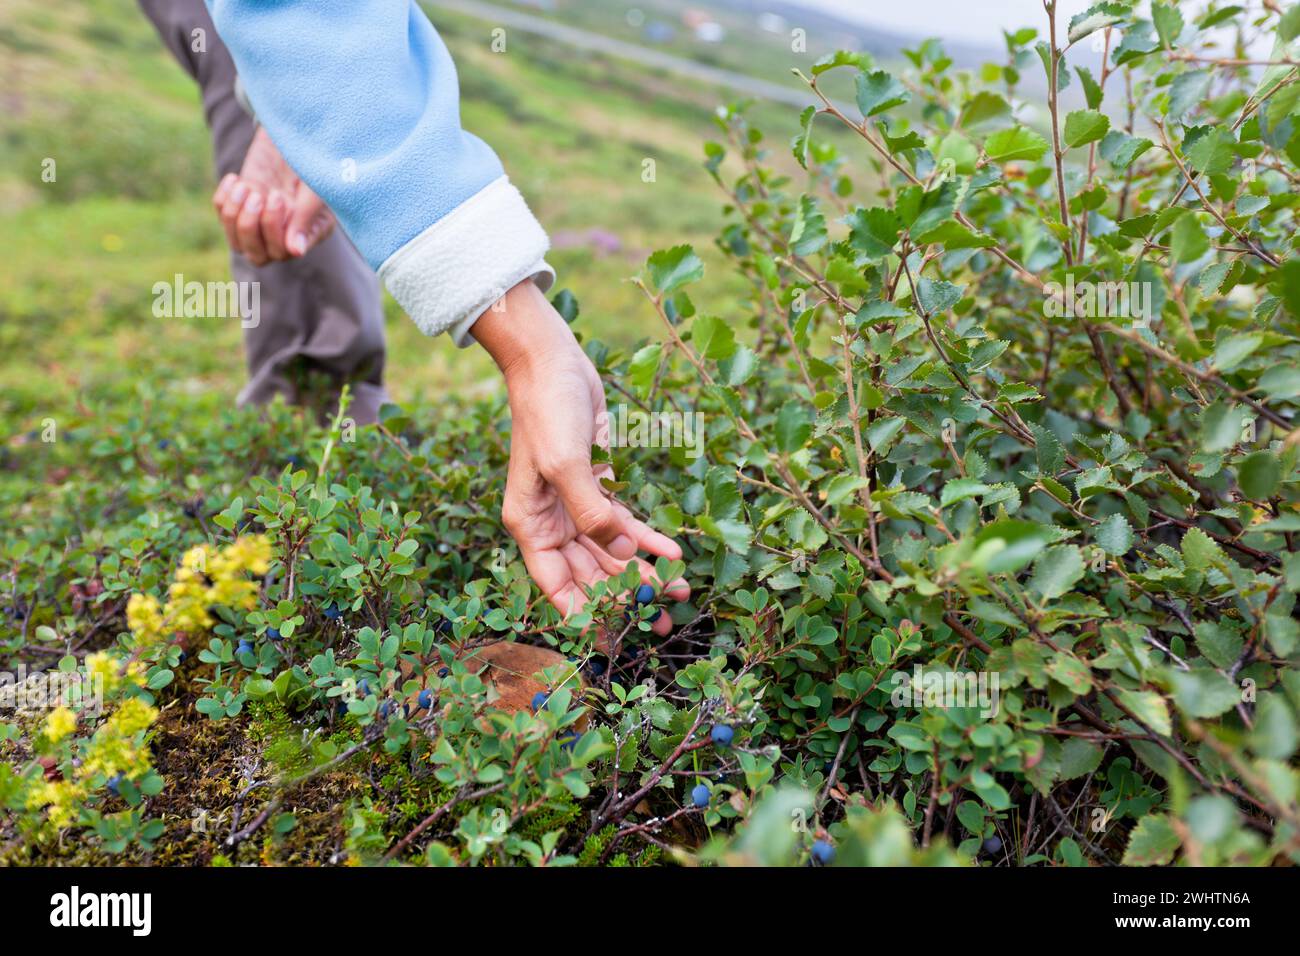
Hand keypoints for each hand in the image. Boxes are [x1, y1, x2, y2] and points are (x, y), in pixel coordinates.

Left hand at [212, 127, 334, 264]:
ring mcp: (259, 223)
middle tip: (259, 194)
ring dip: (235, 214)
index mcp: (307, 235)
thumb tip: (295, 252)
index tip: (277, 195)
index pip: (282, 252)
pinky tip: (236, 179)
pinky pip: (222, 215)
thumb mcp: (313, 188)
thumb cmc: (312, 160)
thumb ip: (306, 219)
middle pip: (257, 255)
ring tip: (245, 186)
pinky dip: (224, 198)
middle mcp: (283, 236)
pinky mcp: (241, 205)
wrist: (293, 132)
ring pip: (235, 240)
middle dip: (251, 225)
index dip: (272, 228)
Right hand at [474, 280, 688, 634]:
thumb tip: (622, 552)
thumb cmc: (547, 413)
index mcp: (531, 526)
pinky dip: (650, 539)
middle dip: (625, 599)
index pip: (556, 584)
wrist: (553, 365)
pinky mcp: (600, 487)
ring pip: (614, 553)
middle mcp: (553, 523)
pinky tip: (675, 553)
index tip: (614, 640)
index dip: (584, 614)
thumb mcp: (565, 466)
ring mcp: (577, 507)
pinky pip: (627, 524)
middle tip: (661, 624)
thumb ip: (592, 513)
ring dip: (644, 572)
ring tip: (678, 593)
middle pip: (591, 575)